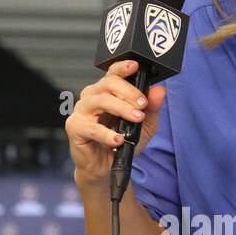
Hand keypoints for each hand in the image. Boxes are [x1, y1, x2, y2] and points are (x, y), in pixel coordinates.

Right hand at [64, 59, 166, 191]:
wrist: (105, 167)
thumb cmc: (120, 142)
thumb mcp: (144, 125)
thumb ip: (151, 108)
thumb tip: (159, 90)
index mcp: (105, 91)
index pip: (112, 73)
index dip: (123, 67)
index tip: (135, 66)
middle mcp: (91, 97)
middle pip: (108, 83)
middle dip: (129, 92)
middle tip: (142, 105)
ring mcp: (81, 111)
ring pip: (100, 101)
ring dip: (121, 109)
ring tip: (136, 119)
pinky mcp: (75, 128)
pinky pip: (92, 128)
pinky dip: (107, 134)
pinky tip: (118, 139)